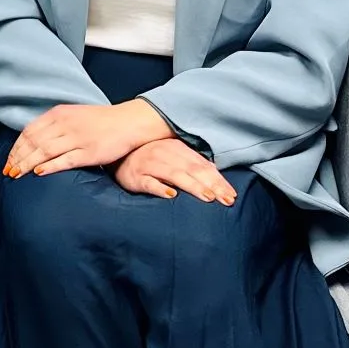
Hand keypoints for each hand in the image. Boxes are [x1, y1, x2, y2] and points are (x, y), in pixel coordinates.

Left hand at [5, 99, 170, 177]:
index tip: (8, 160)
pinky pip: (65, 160)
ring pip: (44, 151)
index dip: (16, 148)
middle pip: (33, 142)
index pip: (29, 132)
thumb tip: (34, 140)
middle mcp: (65, 124)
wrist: (129, 122)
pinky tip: (39, 172)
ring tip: (17, 174)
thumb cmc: (101, 121)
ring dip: (27, 164)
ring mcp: (77, 138)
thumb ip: (54, 125)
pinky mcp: (89, 152)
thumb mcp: (73, 115)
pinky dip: (50, 166)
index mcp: (59, 114)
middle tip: (8, 172)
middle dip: (17, 158)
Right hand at [113, 138, 234, 203]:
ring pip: (175, 175)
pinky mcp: (136, 177)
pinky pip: (149, 183)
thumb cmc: (149, 159)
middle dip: (212, 185)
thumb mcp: (172, 156)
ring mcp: (149, 164)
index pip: (202, 165)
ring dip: (193, 186)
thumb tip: (217, 175)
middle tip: (227, 199)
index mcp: (176, 148)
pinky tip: (171, 196)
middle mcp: (165, 154)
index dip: (218, 180)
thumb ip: (192, 164)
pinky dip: (160, 188)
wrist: (116, 155)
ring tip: (208, 197)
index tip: (232, 194)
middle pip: (193, 170)